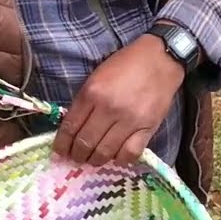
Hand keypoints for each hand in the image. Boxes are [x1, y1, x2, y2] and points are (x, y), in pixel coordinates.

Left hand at [52, 30, 185, 165]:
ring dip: (95, 160)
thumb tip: (73, 127)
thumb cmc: (126, 65)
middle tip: (76, 157)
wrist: (160, 59)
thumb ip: (85, 101)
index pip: (71, 126)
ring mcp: (129, 120)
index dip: (62, 143)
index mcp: (92, 92)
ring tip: (93, 159)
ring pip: (105, 152)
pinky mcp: (147, 128)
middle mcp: (109, 108)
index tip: (60, 151)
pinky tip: (116, 155)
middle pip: (85, 143)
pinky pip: (129, 153)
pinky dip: (120, 159)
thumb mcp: (97, 76)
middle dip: (77, 155)